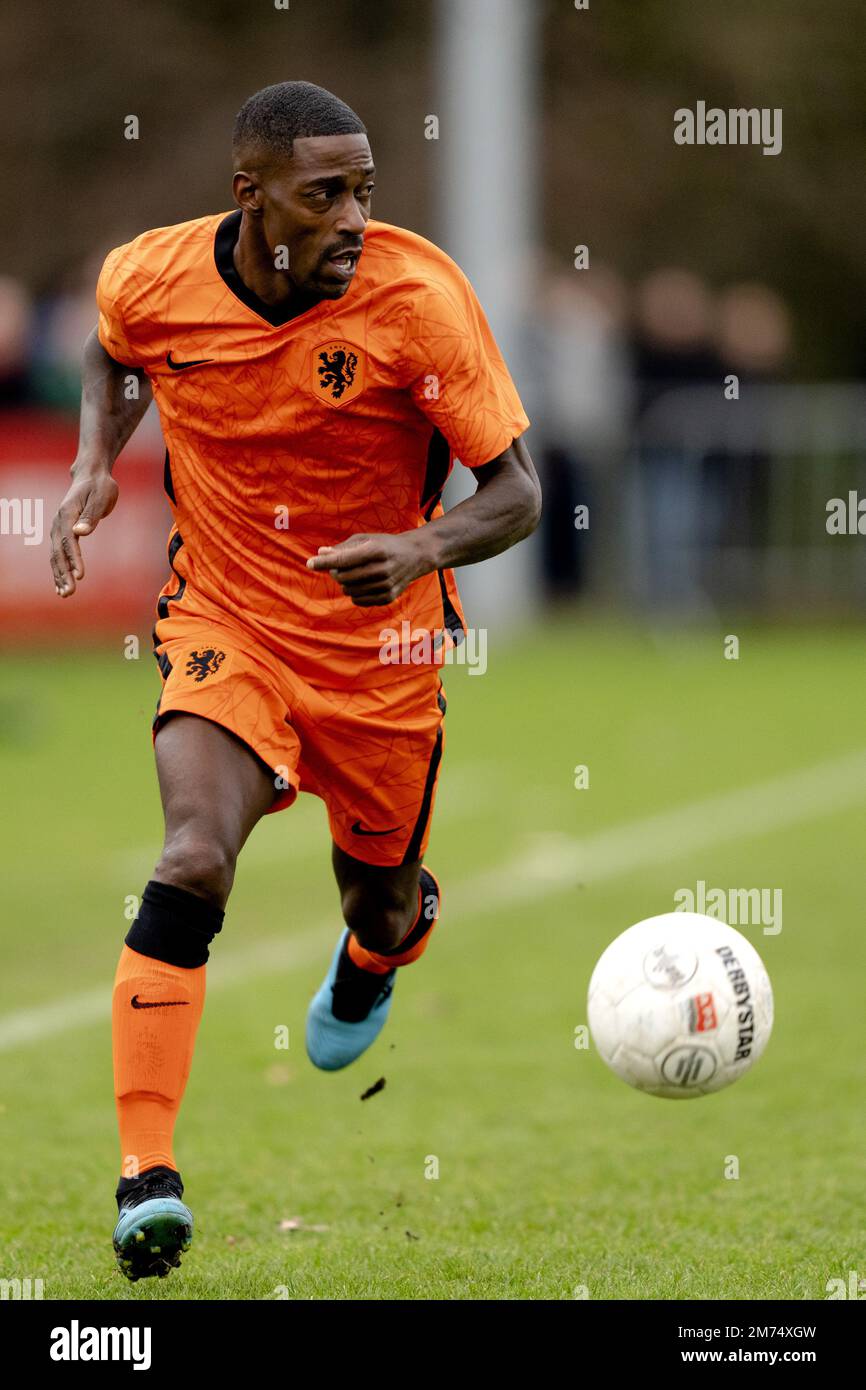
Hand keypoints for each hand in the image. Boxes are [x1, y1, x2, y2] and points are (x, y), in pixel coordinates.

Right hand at [50, 464, 118, 596]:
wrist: (91, 476)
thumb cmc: (100, 486)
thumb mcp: (101, 497)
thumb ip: (91, 515)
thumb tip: (81, 532)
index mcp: (67, 513)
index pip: (69, 540)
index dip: (74, 558)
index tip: (80, 575)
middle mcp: (59, 523)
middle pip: (59, 552)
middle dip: (64, 574)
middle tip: (69, 593)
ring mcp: (59, 529)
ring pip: (56, 556)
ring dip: (59, 576)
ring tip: (65, 594)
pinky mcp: (63, 534)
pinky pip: (59, 555)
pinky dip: (60, 571)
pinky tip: (61, 586)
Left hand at [305, 531, 428, 607]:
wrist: (414, 556)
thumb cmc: (384, 545)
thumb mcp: (365, 540)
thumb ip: (342, 548)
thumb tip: (320, 554)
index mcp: (376, 551)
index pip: (343, 559)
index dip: (324, 562)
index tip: (310, 563)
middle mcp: (382, 569)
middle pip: (343, 577)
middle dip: (336, 572)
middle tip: (341, 566)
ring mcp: (386, 585)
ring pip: (349, 590)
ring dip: (346, 583)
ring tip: (356, 573)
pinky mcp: (388, 597)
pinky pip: (358, 600)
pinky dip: (355, 593)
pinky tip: (364, 583)